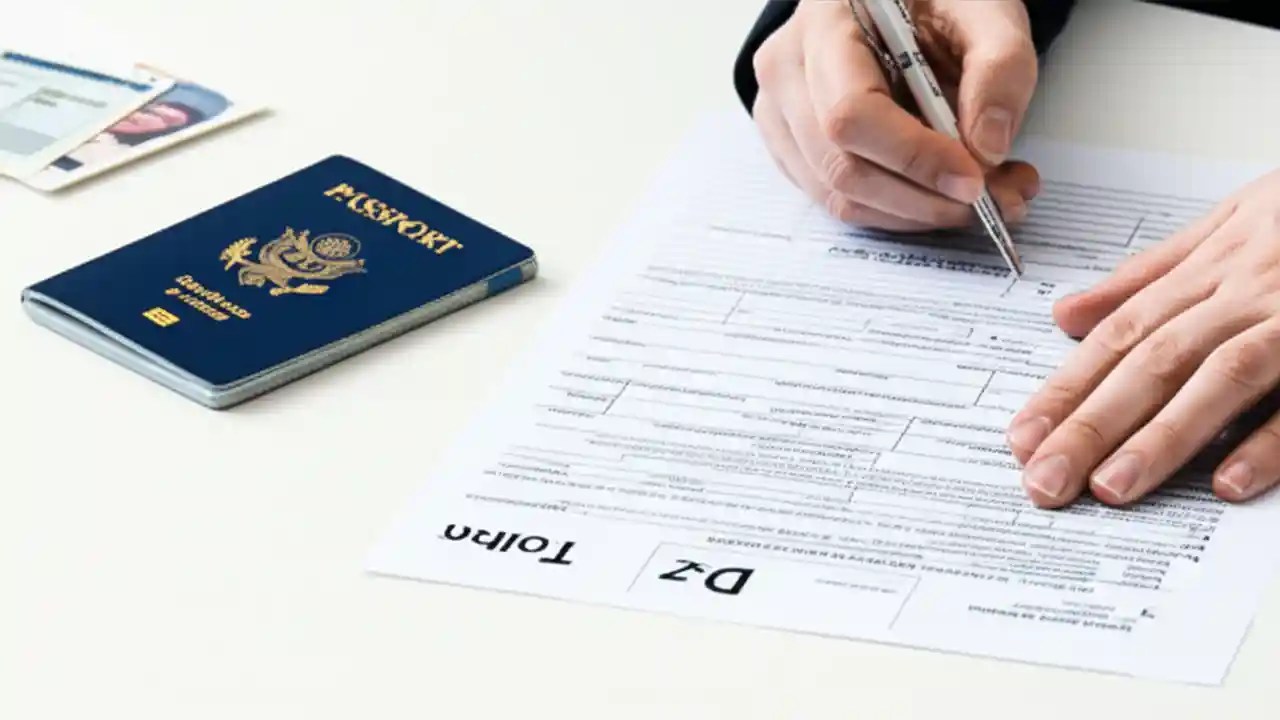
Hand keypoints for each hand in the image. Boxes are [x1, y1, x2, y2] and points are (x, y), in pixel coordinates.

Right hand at [750, 0, 1040, 230]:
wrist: (895, 11)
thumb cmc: (936, 4)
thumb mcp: (985, 11)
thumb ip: (1000, 67)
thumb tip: (988, 148)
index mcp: (827, 21)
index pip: (852, 111)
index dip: (913, 156)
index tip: (972, 179)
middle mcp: (788, 68)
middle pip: (840, 164)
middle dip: (921, 198)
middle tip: (991, 201)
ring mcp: (779, 111)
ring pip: (837, 194)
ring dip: (914, 213)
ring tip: (979, 197)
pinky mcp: (789, 146)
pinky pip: (836, 200)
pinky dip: (895, 212)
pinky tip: (939, 193)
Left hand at [1008, 169, 1279, 507]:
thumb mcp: (1232, 220)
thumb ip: (1150, 274)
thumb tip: (1068, 314)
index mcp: (1211, 268)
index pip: (1120, 336)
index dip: (1066, 388)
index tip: (1022, 438)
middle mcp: (1246, 292)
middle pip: (1153, 363)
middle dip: (1091, 425)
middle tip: (1044, 481)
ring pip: (1220, 377)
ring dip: (1162, 436)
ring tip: (1112, 488)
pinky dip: (1270, 439)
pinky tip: (1227, 482)